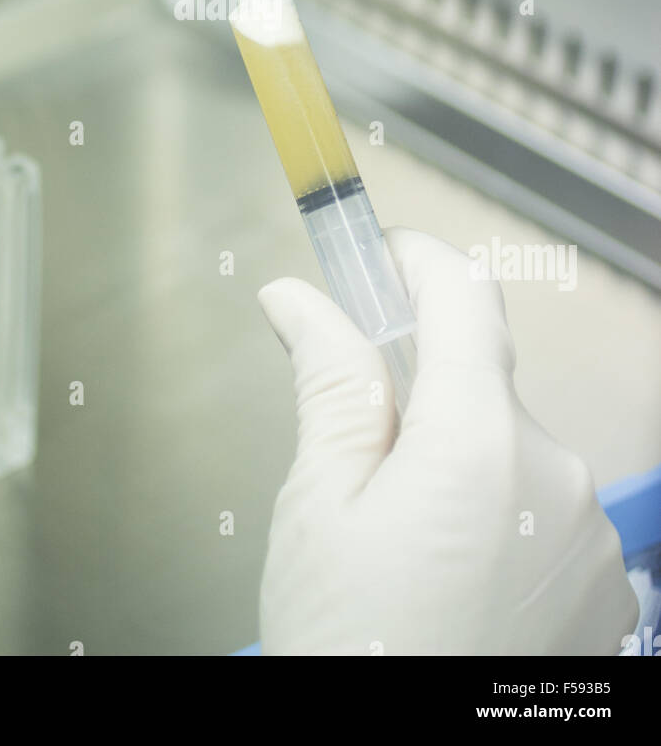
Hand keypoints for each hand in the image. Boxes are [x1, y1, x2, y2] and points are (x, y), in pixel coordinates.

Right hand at [258, 228, 636, 655]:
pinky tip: (453, 585)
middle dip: (424, 401)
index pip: (463, 299)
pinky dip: (503, 525)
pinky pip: (548, 518)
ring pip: (516, 456)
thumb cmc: (348, 650)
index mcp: (479, 442)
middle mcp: (557, 479)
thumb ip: (328, 384)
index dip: (417, 262)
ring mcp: (591, 542)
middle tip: (360, 462)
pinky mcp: (608, 594)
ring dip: (465, 469)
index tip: (381, 259)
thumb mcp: (318, 505)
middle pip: (485, 388)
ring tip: (404, 550)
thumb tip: (300, 300)